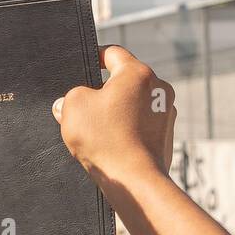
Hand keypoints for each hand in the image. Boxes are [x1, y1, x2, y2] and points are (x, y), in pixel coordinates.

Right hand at [52, 45, 175, 180]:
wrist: (135, 181)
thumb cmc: (106, 141)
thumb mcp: (73, 107)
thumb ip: (69, 97)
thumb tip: (68, 104)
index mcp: (137, 73)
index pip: (112, 53)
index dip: (94, 57)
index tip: (85, 66)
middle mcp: (159, 88)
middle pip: (124, 80)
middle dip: (103, 90)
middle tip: (84, 105)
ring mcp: (166, 112)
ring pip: (134, 103)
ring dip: (117, 111)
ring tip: (97, 129)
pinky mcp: (167, 134)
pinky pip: (142, 123)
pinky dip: (128, 128)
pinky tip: (112, 143)